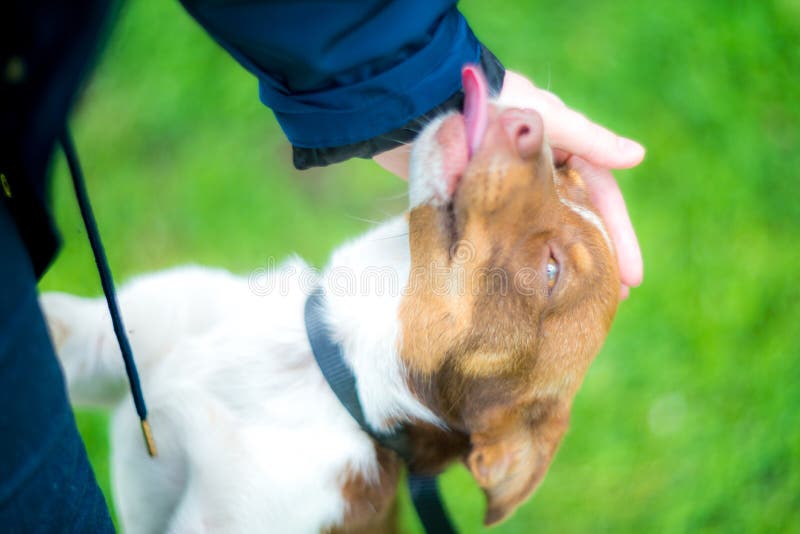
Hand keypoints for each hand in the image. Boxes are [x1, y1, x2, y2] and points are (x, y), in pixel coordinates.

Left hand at [374, 69, 644, 297]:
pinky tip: (534, 286)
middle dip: (598, 256)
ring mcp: (507, 185)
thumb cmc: (486, 106)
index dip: (619, 235)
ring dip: (564, 261)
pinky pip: (510, 234)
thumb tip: (638, 156)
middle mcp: (538, 168)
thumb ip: (588, 140)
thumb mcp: (544, 121)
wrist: (420, 107)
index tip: (632, 276)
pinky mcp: (477, 199)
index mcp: (561, 147)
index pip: (600, 196)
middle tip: (614, 298)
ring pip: (545, 229)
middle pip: (576, 217)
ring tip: (579, 302)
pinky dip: (526, 257)